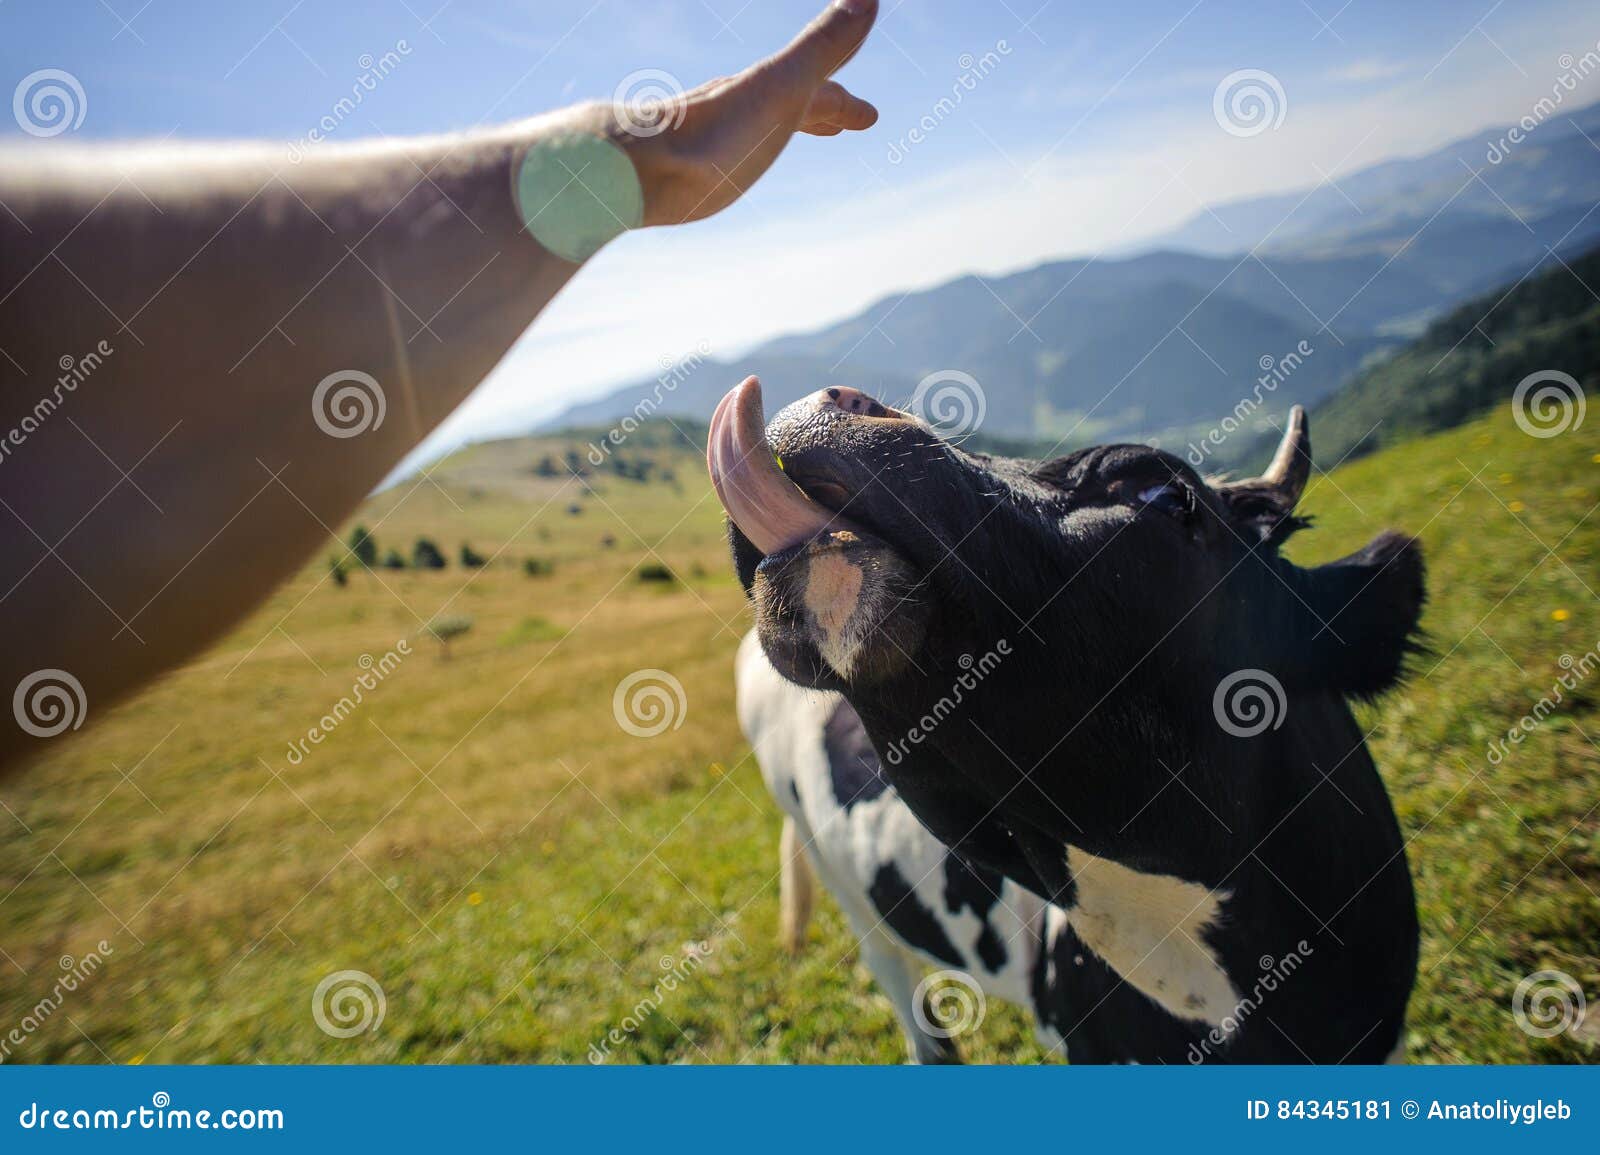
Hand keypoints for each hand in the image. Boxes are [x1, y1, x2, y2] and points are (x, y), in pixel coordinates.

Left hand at [618, 0, 879, 225]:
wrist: (632, 172)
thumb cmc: (712, 137)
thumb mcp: (779, 89)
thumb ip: (821, 47)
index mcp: (760, 94)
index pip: (814, 89)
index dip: (843, 101)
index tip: (869, 117)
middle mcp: (730, 111)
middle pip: (784, 104)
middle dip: (820, 110)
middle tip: (847, 126)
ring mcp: (702, 139)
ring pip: (750, 128)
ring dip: (778, 130)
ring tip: (786, 143)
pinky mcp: (677, 171)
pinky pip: (719, 156)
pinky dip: (738, 155)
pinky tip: (723, 170)